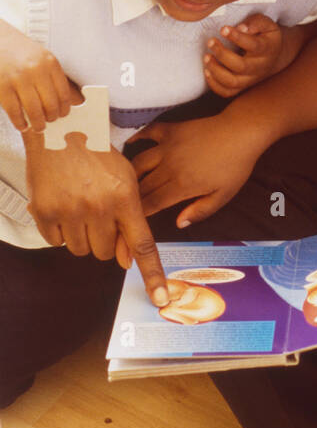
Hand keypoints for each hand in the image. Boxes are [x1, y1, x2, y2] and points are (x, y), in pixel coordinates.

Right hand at [0, 19, 74, 130]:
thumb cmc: (19, 51)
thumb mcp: (41, 57)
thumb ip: (54, 77)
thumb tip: (73, 102)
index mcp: (50, 63)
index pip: (64, 94)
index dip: (64, 109)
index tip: (62, 114)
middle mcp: (36, 70)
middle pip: (51, 105)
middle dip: (52, 118)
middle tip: (49, 121)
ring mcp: (18, 79)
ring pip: (34, 111)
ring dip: (38, 124)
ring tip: (37, 126)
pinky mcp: (2, 87)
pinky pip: (15, 112)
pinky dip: (20, 123)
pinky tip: (22, 125)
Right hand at [24, 134, 168, 305]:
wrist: (61, 129)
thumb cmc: (98, 153)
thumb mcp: (125, 179)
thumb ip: (129, 220)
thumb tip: (125, 260)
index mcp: (125, 198)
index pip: (143, 245)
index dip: (152, 274)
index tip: (160, 298)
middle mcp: (99, 207)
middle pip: (105, 252)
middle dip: (104, 241)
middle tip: (99, 216)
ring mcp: (70, 210)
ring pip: (81, 250)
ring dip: (82, 236)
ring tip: (81, 208)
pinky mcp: (46, 210)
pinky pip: (56, 241)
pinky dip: (60, 231)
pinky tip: (63, 206)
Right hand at [130, 113, 258, 226]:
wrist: (242, 132)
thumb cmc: (235, 166)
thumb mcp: (223, 195)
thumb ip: (200, 211)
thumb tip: (178, 224)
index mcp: (181, 185)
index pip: (151, 204)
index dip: (139, 214)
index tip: (130, 221)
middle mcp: (169, 166)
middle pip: (141, 186)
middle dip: (130, 199)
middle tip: (120, 206)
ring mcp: (168, 146)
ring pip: (138, 162)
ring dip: (129, 173)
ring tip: (123, 183)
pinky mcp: (171, 130)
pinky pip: (147, 133)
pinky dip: (136, 138)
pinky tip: (128, 143)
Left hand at [203, 13, 284, 97]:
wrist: (274, 55)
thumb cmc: (265, 36)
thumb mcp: (266, 24)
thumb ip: (255, 23)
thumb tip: (241, 28)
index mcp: (267, 49)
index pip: (253, 45)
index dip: (237, 38)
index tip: (223, 29)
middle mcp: (260, 67)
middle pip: (241, 66)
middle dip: (223, 54)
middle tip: (211, 41)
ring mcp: (251, 79)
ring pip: (232, 82)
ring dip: (216, 71)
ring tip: (207, 57)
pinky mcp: (242, 86)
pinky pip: (227, 92)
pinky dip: (214, 84)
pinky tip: (207, 70)